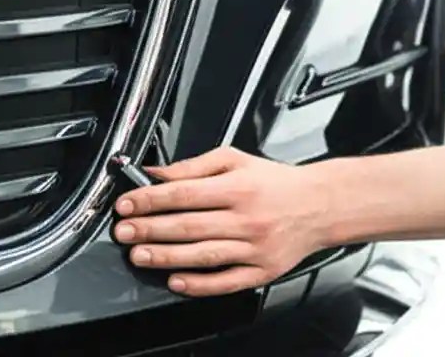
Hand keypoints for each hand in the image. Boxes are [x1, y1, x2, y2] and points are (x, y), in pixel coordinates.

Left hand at [112, 147, 333, 296]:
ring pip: (204, 255)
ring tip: (139, 255)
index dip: (150, 199)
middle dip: (150, 229)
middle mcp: (246, 218)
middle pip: (189, 225)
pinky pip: (227, 281)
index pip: (184, 193)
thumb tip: (156, 173)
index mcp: (237, 187)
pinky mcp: (263, 271)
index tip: (127, 204)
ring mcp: (255, 247)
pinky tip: (176, 281)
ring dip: (167, 257)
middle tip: (123, 232)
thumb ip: (193, 166)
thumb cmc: (276, 183)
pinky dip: (200, 284)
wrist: (321, 205)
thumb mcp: (235, 159)